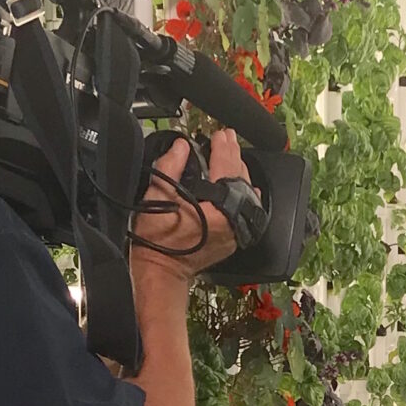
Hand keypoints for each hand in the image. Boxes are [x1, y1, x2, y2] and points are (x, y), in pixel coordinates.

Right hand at [132, 135, 240, 276]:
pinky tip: (248, 186)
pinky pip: (245, 212)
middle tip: (229, 138)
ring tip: (234, 155)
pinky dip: (245, 196)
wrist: (161, 270)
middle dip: (233, 156)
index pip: (226, 170)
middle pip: (239, 181)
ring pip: (246, 196)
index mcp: (218, 211)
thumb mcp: (158, 196)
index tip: (220, 134)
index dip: (222, 149)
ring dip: (239, 173)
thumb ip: (171, 166)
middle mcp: (232, 222)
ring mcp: (235, 233)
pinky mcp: (232, 239)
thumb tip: (181, 147)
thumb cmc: (157, 240)